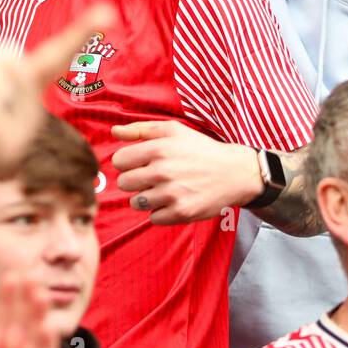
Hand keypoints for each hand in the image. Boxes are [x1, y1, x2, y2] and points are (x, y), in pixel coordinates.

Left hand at [111, 121, 262, 223]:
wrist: (234, 173)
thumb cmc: (201, 150)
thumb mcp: (173, 131)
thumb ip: (140, 129)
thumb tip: (114, 132)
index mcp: (158, 149)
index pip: (119, 161)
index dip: (128, 162)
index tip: (141, 163)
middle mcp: (163, 172)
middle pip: (124, 183)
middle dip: (135, 181)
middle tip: (153, 177)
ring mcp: (171, 194)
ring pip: (136, 203)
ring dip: (146, 198)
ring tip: (164, 189)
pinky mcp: (180, 213)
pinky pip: (153, 218)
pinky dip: (161, 212)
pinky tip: (174, 200)